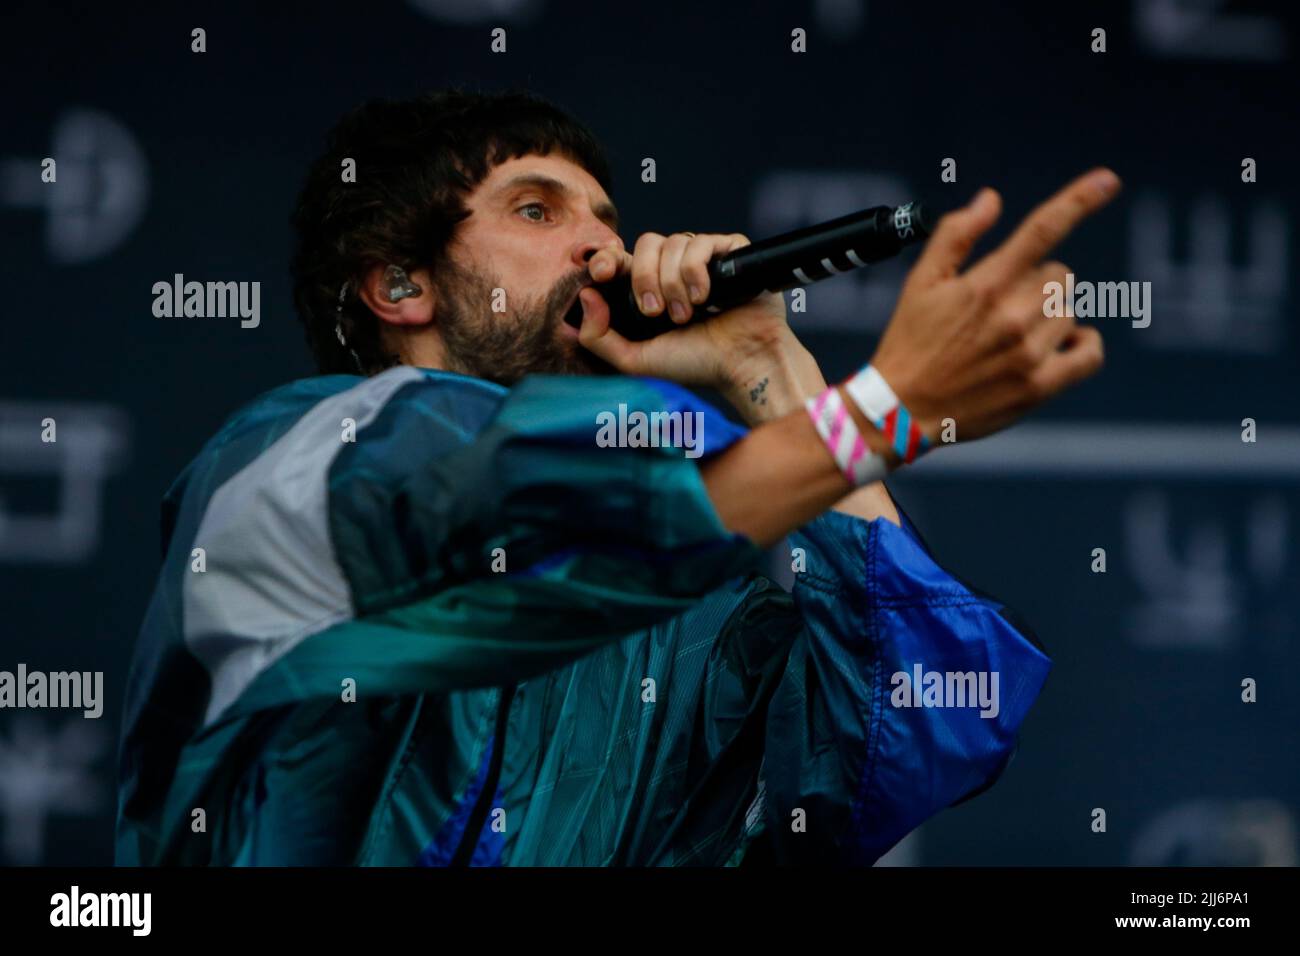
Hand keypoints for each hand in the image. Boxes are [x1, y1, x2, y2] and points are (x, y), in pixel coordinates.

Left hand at [576, 232, 823, 421]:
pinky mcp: (730, 251)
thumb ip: (598, 337)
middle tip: (655, 313)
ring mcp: (703, 258)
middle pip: (646, 243)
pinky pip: (701, 242)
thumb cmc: (694, 363)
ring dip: (674, 283)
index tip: (602, 274)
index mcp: (650, 287)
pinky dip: (696, 271)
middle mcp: (675, 268)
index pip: (621, 257)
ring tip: (687, 314)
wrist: (741, 363)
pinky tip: (705, 298)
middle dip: (645, 278)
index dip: (607, 258)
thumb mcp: (634, 360)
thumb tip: (585, 294)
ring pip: (673, 243)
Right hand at [869, 168, 1119, 443]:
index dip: (1079, 200)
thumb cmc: (910, 342)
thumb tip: (991, 199)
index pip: (1042, 231)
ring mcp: (1029, 353)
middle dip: (1036, 284)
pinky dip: (1082, 344)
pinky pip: (1090, 352)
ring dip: (1049, 317)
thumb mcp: (920, 282)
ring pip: (1069, 311)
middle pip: (1059, 276)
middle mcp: (1012, 316)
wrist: (901, 410)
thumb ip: (956, 235)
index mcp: (984, 285)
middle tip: (1000, 308)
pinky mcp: (1039, 386)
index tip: (1109, 179)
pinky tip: (1060, 346)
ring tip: (1011, 337)